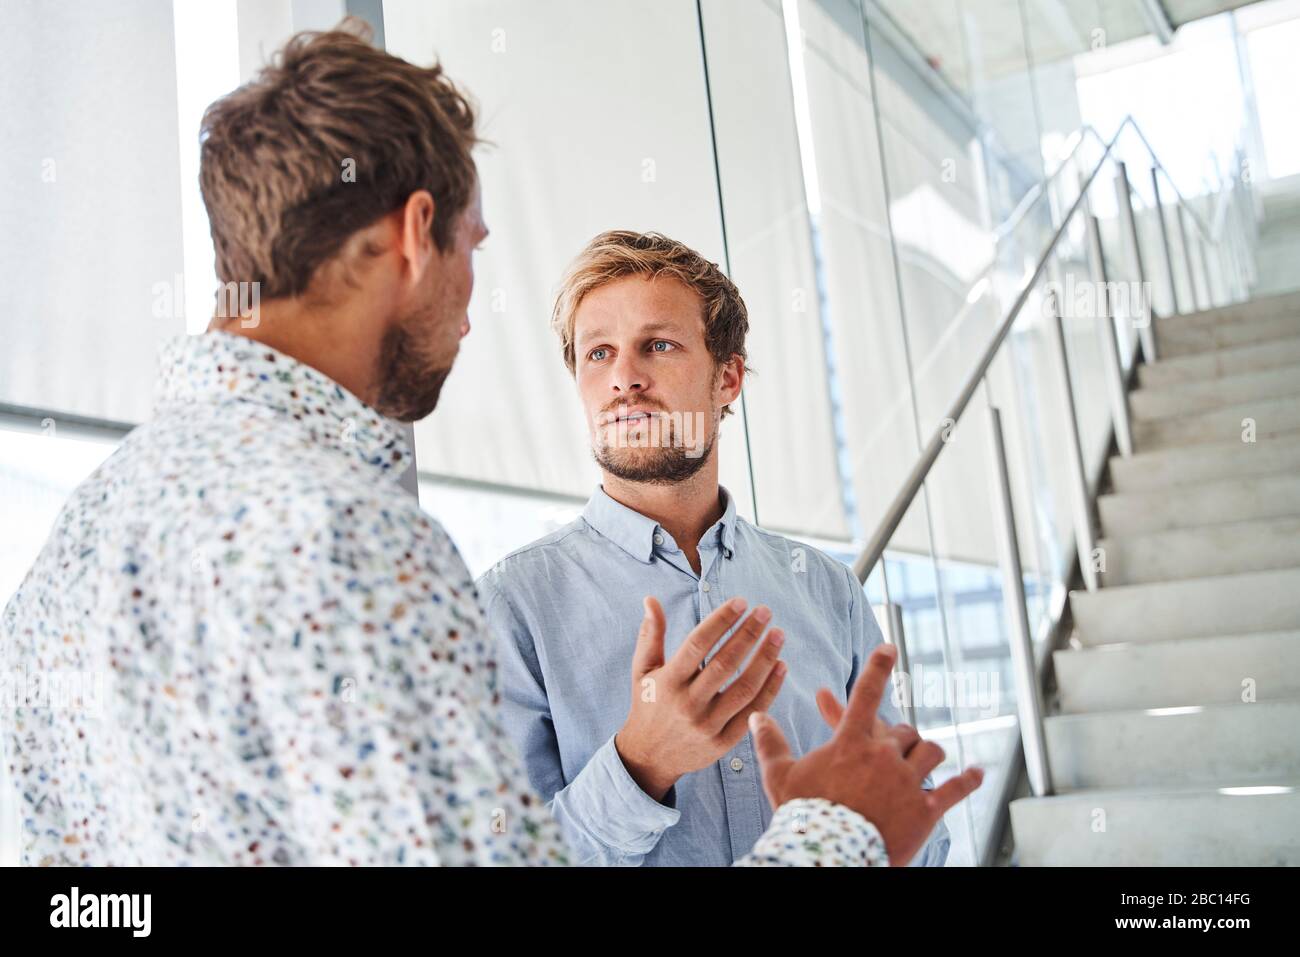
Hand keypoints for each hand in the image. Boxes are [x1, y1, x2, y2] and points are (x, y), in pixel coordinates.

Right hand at [616, 596, 786, 800]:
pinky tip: (781, 666)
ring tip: (778, 634)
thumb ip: (650, 635)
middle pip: (724, 664)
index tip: (741, 602)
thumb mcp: (642, 670)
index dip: (720, 621)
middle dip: (748, 634)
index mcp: (668, 681)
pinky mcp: (723, 743)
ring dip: (764, 659)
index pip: (698, 644)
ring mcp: (707, 725)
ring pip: (743, 688)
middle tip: (765, 611)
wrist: (648, 758)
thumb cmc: (647, 705)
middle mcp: (688, 703)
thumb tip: (651, 600)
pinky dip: (770, 689)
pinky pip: (752, 713)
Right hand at [751, 644, 982, 865]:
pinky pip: (955, 789)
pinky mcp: (926, 811)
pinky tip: (979, 773)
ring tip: (923, 758)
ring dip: (927, 752)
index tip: (889, 648)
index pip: (865, 695)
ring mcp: (907, 783)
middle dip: (896, 735)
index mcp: (850, 744)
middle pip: (902, 730)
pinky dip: (969, 780)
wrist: (829, 856)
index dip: (878, 667)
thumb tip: (757, 716)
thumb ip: (770, 743)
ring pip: (931, 751)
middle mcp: (883, 757)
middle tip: (887, 745)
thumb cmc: (803, 816)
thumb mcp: (780, 776)